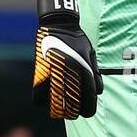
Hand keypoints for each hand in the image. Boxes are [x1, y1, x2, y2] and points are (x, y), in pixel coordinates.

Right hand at [33, 0, 103, 118]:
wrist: (59, 24)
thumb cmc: (78, 41)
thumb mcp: (91, 55)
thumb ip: (95, 75)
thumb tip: (97, 93)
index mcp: (85, 70)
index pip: (89, 98)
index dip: (89, 109)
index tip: (87, 112)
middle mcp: (70, 74)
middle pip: (72, 107)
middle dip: (74, 113)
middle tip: (73, 112)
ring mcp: (54, 74)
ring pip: (55, 106)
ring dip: (59, 111)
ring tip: (60, 110)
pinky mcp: (40, 73)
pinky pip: (39, 98)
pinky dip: (43, 102)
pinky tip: (48, 100)